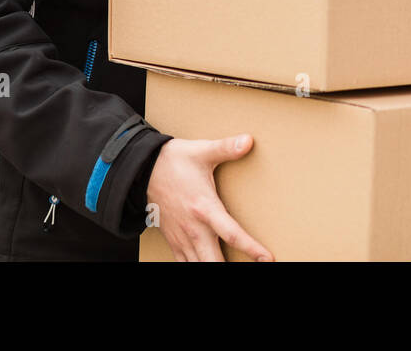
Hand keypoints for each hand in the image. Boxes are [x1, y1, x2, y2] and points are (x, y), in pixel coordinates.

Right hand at [146, 133, 272, 261]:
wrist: (142, 170)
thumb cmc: (175, 161)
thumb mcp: (202, 151)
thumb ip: (227, 147)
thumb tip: (249, 140)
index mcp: (204, 207)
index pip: (232, 234)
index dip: (252, 249)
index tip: (267, 259)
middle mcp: (194, 228)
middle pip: (213, 262)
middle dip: (230, 270)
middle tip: (252, 268)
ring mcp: (182, 237)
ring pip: (199, 266)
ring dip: (214, 269)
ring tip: (232, 268)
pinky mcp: (174, 241)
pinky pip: (185, 264)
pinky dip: (197, 268)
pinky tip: (208, 264)